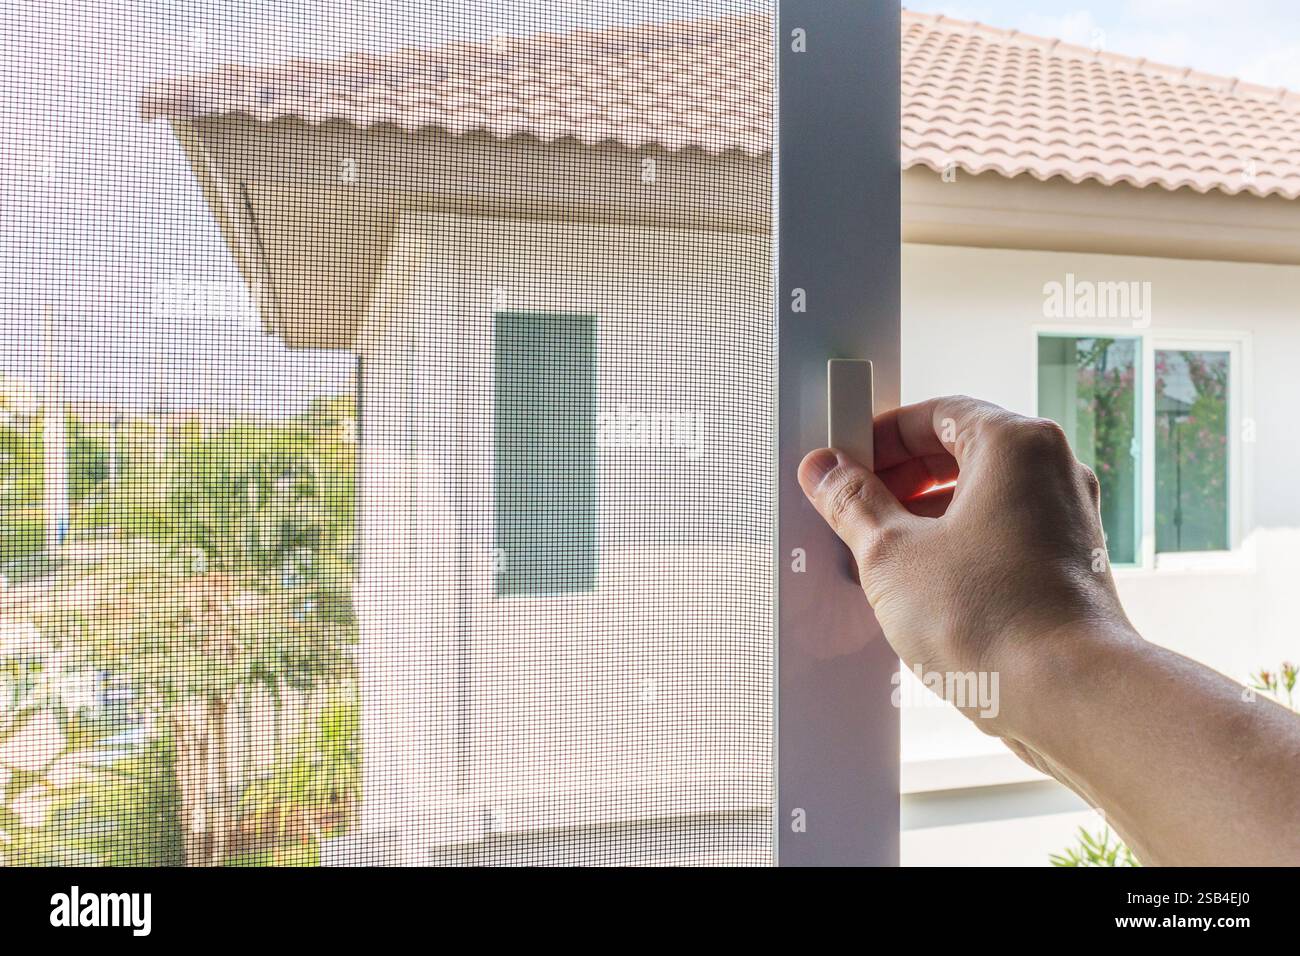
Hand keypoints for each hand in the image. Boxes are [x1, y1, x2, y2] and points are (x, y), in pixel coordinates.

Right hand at [797, 395, 1136, 733]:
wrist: (1070, 698)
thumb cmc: (995, 620)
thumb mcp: (892, 555)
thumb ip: (852, 504)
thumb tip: (826, 472)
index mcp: (1015, 444)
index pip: (934, 414)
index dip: (878, 438)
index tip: (845, 465)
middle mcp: (1053, 471)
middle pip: (960, 451)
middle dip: (899, 478)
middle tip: (854, 507)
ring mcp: (1067, 519)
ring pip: (981, 496)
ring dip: (925, 516)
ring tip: (879, 553)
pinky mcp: (1068, 565)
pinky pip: (1002, 534)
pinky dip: (958, 544)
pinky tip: (922, 585)